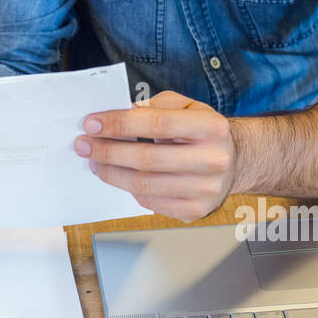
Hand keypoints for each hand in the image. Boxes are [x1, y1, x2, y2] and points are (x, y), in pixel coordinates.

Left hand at [73, 89, 238, 221]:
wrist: (233, 162)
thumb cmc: (203, 133)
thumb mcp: (186, 107)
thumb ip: (155, 106)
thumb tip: (120, 113)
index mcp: (211, 127)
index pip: (156, 124)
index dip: (119, 124)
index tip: (92, 123)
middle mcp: (213, 160)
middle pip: (147, 158)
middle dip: (108, 150)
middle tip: (84, 144)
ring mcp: (206, 190)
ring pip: (144, 185)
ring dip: (111, 172)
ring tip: (95, 161)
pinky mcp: (195, 210)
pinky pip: (150, 202)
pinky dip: (128, 188)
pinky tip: (117, 175)